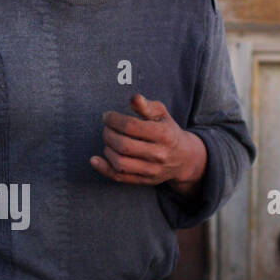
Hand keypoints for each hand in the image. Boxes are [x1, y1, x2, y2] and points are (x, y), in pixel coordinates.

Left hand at [90, 92, 206, 192]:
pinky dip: (104, 169)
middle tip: (106, 128)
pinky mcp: (144, 181)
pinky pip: (120, 178)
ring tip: (108, 141)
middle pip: (124, 146)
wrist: (184, 158)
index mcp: (164, 134)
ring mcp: (152, 170)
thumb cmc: (167, 131)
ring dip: (107, 150)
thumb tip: (134, 98)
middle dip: (108, 134)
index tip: (107, 116)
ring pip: (120, 163)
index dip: (114, 120)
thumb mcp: (161, 114)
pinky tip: (95, 160)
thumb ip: (147, 106)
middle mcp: (159, 154)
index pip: (131, 126)